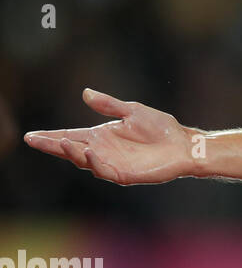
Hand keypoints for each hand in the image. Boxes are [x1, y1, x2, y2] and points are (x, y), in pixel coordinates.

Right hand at [24, 89, 195, 184]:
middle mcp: (102, 151)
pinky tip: (87, 152)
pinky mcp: (124, 175)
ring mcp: (112, 164)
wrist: (184, 144)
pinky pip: (103, 171)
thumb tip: (85, 93)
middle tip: (34, 139)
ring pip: (83, 161)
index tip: (31, 135)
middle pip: (70, 150)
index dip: (51, 136)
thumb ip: (108, 105)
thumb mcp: (132, 111)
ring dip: (71, 153)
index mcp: (101, 136)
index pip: (70, 136)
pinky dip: (93, 162)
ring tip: (60, 142)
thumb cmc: (161, 128)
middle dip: (52, 146)